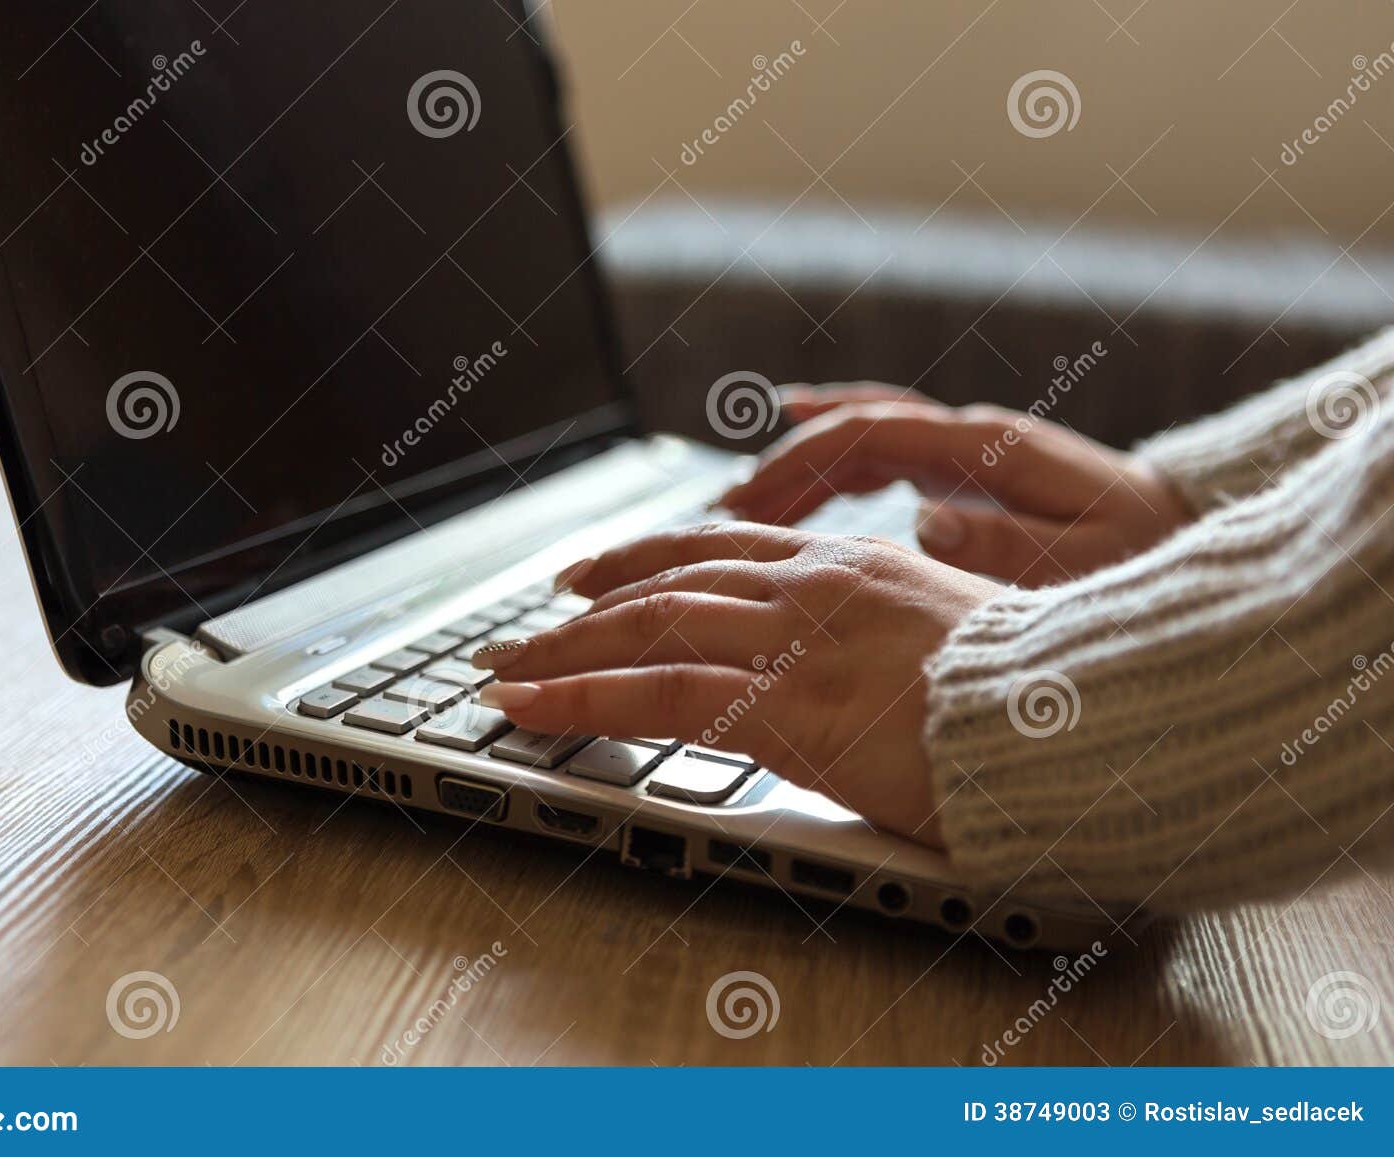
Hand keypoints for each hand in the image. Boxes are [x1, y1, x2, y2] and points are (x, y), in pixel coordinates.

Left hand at [474, 524, 1001, 845]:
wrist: (1085, 725)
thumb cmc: (1035, 698)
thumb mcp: (948, 639)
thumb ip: (879, 633)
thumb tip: (846, 652)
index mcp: (851, 565)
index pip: (718, 550)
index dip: (643, 560)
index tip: (594, 576)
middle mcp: (812, 585)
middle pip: (665, 580)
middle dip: (584, 605)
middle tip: (529, 625)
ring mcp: (796, 640)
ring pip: (645, 628)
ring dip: (561, 651)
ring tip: (504, 671)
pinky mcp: (787, 705)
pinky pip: (656, 695)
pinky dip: (580, 699)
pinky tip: (530, 707)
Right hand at [717, 383, 1194, 585]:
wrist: (1185, 537)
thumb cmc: (1142, 555)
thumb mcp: (1087, 562)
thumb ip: (1007, 545)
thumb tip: (926, 521)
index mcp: (989, 449)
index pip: (872, 432)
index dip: (800, 460)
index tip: (747, 501)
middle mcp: (967, 439)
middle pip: (851, 430)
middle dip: (779, 465)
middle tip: (719, 513)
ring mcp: (962, 454)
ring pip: (858, 443)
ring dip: (795, 471)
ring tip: (732, 513)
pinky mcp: (961, 477)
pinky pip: (877, 462)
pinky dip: (827, 473)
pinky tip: (788, 497)